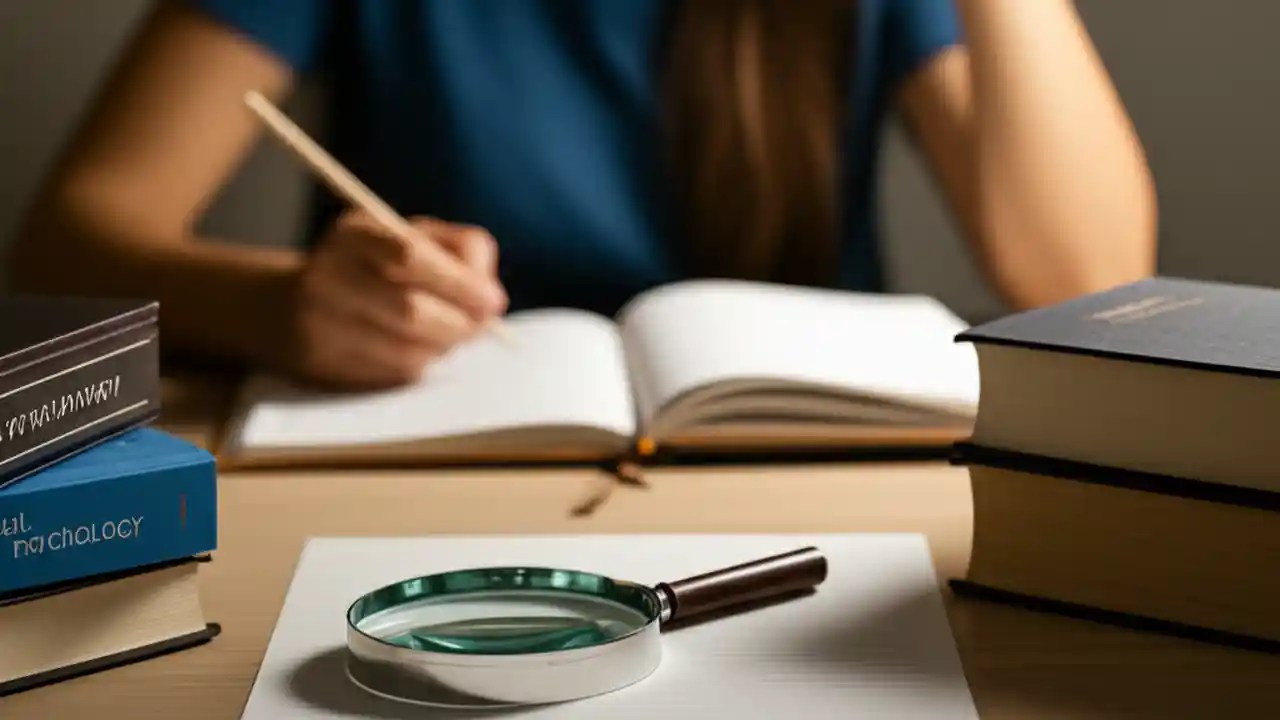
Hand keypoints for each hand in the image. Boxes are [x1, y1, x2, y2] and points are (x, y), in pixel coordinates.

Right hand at [282, 209, 507, 387]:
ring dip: (443, 348)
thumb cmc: (375, 266)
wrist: (294, 306)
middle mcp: (329, 277)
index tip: (494, 301)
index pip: (409, 255)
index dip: (460, 283)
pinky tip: (418, 349)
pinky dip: (420, 364)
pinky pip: (391, 373)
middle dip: (459, 324)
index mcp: (354, 234)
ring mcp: (320, 324)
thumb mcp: (411, 236)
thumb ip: (460, 250)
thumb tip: (490, 297)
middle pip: (410, 310)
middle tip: (481, 327)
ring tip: (450, 336)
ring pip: (405, 350)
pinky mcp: (324, 364)